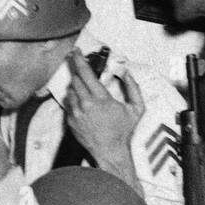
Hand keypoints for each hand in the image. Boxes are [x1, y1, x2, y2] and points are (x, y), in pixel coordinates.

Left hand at [63, 52, 144, 175]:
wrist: (110, 152)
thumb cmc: (123, 132)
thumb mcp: (136, 109)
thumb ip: (134, 88)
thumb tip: (127, 73)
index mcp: (101, 99)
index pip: (86, 73)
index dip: (79, 60)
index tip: (76, 52)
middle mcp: (85, 105)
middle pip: (75, 80)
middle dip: (77, 70)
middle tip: (79, 65)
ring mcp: (76, 114)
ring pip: (70, 91)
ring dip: (76, 86)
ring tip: (85, 88)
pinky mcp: (71, 122)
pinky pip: (68, 104)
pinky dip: (73, 99)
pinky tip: (83, 102)